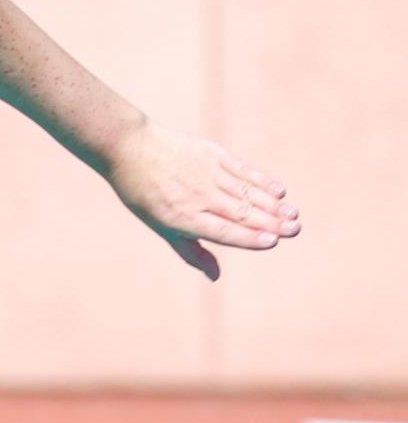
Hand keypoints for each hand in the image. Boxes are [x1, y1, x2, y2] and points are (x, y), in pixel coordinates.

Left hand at [104, 120, 301, 280]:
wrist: (126, 145)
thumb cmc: (142, 192)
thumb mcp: (159, 225)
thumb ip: (190, 250)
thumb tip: (214, 277)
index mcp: (183, 218)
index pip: (223, 231)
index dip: (248, 238)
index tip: (272, 241)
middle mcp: (197, 196)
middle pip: (241, 213)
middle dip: (271, 223)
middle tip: (295, 230)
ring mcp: (206, 173)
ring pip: (247, 192)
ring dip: (273, 205)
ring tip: (293, 215)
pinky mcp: (211, 153)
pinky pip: (242, 170)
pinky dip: (262, 180)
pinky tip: (279, 191)